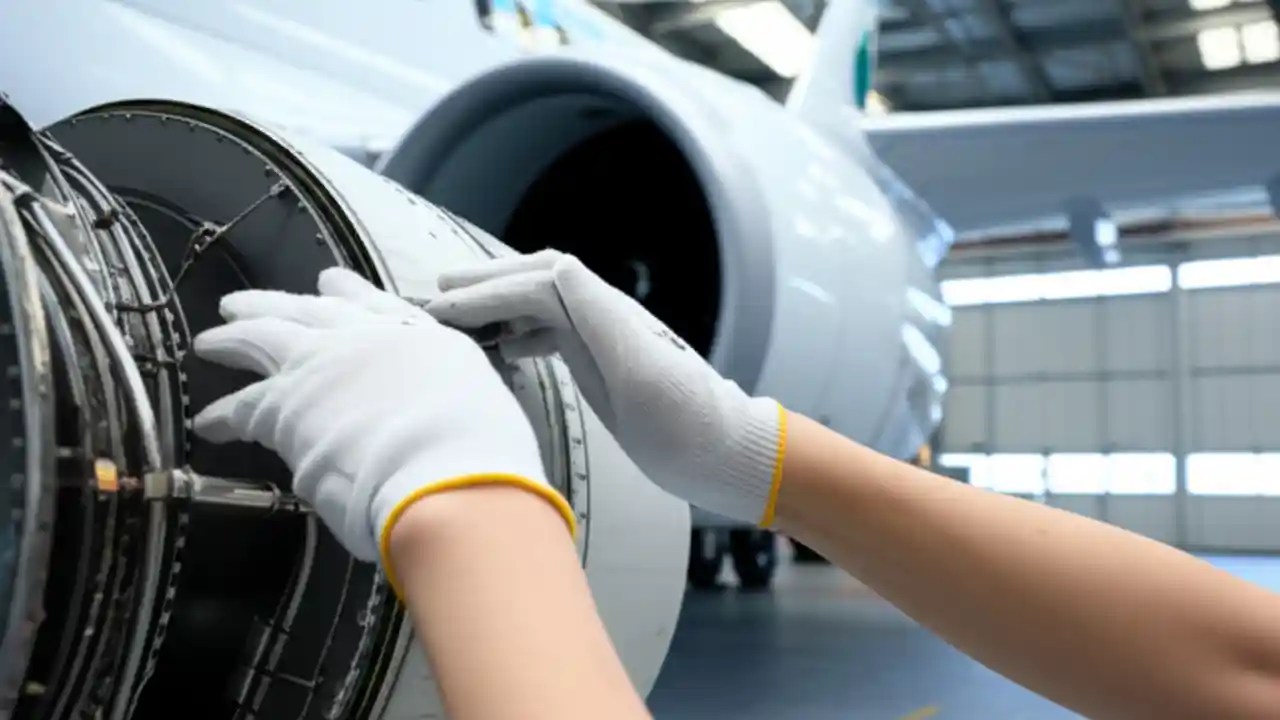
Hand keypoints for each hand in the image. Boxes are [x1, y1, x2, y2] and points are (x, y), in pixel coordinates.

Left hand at [191, 268, 575, 591]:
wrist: (446, 471)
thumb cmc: (479, 452)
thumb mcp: (475, 403)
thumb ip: (442, 397)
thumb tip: (424, 415)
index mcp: (422, 339)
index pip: (379, 307)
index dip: (350, 295)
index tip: (329, 282)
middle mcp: (369, 340)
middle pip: (309, 312)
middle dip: (276, 305)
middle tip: (244, 303)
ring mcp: (323, 366)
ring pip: (264, 340)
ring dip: (234, 339)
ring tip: (212, 341)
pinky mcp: (285, 406)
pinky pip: (244, 406)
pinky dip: (225, 413)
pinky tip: (209, 421)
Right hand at [428, 250, 785, 525]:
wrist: (724, 452)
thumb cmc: (687, 422)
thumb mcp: (643, 373)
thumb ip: (601, 319)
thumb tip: (560, 268)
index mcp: (609, 316)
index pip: (537, 284)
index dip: (488, 292)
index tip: (442, 309)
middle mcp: (606, 317)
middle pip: (537, 281)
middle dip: (486, 284)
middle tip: (436, 295)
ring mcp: (606, 339)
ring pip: (543, 305)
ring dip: (500, 306)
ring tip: (458, 319)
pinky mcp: (607, 364)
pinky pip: (555, 333)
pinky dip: (521, 332)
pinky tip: (505, 349)